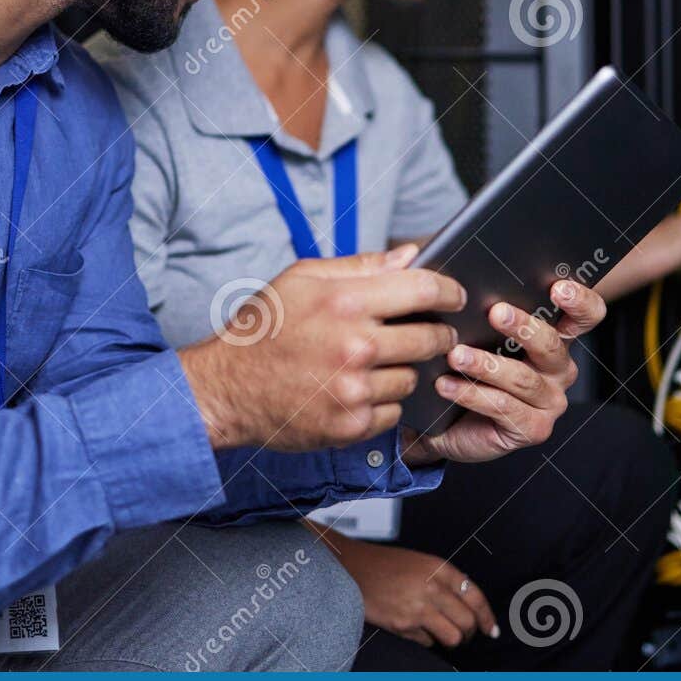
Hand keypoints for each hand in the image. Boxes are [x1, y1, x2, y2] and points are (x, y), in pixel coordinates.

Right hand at [180, 245, 465, 451]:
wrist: (225, 388)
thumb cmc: (262, 330)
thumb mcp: (302, 280)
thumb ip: (361, 267)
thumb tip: (410, 255)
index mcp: (345, 303)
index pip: (423, 289)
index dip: (449, 290)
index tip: (455, 295)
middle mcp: (355, 347)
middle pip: (430, 337)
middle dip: (438, 333)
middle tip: (430, 332)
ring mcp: (355, 390)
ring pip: (413, 377)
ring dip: (404, 370)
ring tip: (375, 363)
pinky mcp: (351, 425)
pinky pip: (394, 411)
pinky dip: (384, 401)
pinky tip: (359, 390)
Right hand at [326, 536, 497, 647]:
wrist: (350, 567)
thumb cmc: (383, 565)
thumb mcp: (419, 563)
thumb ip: (444, 581)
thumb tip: (468, 605)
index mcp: (438, 568)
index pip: (476, 596)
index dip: (487, 617)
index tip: (492, 629)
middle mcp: (431, 587)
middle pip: (467, 621)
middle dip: (469, 633)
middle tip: (464, 634)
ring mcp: (417, 607)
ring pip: (452, 636)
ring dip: (451, 640)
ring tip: (443, 635)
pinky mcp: (402, 625)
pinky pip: (427, 641)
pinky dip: (426, 639)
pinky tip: (416, 628)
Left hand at [400, 279, 605, 465]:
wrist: (440, 420)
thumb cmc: (458, 365)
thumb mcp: (458, 325)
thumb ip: (446, 290)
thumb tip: (414, 251)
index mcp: (552, 335)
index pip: (584, 315)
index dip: (579, 301)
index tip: (558, 288)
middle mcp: (558, 368)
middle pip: (552, 344)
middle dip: (524, 326)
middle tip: (496, 312)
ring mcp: (549, 401)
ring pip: (523, 377)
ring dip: (486, 364)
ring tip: (456, 354)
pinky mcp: (531, 428)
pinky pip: (505, 408)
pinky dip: (472, 393)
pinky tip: (447, 385)